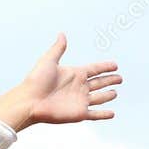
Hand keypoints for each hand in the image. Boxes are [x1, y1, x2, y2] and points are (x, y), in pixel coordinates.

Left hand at [0, 33, 121, 129]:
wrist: (28, 102)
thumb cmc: (35, 82)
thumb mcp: (48, 61)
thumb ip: (58, 48)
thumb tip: (61, 34)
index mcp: (75, 74)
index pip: (95, 69)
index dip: (105, 67)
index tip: (115, 65)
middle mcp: (79, 87)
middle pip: (100, 83)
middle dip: (110, 80)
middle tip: (119, 78)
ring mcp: (80, 101)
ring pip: (99, 98)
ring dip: (108, 95)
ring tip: (115, 93)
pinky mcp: (79, 114)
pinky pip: (95, 114)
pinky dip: (104, 114)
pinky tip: (112, 113)